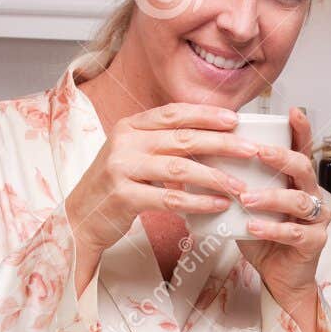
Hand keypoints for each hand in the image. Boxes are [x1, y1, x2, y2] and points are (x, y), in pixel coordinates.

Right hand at [65, 102, 258, 289]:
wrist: (79, 218)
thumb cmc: (114, 187)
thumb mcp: (134, 155)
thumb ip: (163, 144)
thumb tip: (211, 140)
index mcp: (129, 126)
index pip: (174, 113)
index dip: (207, 114)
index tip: (235, 119)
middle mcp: (125, 142)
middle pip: (183, 138)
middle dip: (222, 143)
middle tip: (251, 150)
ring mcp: (122, 169)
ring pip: (180, 168)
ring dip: (215, 177)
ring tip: (240, 186)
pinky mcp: (124, 197)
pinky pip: (170, 199)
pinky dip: (198, 202)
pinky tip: (218, 205)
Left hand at [235, 107, 329, 321]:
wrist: (280, 277)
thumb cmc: (263, 237)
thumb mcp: (247, 207)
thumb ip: (234, 185)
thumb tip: (194, 163)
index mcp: (296, 182)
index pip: (301, 150)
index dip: (301, 130)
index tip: (292, 111)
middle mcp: (311, 195)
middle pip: (303, 168)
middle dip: (280, 157)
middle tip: (257, 152)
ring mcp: (316, 219)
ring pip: (299, 200)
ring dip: (271, 197)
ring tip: (246, 198)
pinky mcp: (313, 243)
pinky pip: (294, 233)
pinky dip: (272, 229)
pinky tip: (253, 228)